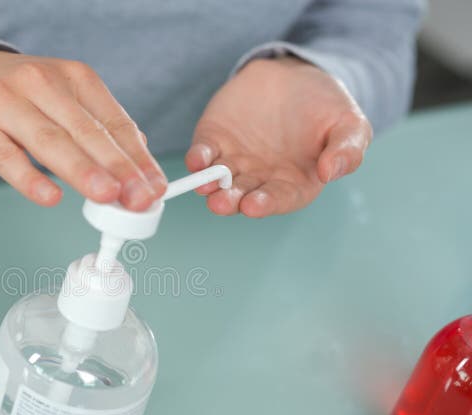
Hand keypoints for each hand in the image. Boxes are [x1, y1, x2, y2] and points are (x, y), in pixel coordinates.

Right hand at [0, 50, 165, 209]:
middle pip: (86, 131)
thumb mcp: (64, 98)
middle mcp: (41, 84)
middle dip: (117, 167)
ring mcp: (6, 103)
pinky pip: (6, 157)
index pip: (113, 121)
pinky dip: (29, 179)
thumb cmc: (22, 96)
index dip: (137, 157)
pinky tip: (50, 197)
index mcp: (73, 77)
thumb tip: (137, 160)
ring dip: (82, 171)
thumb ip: (99, 126)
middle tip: (139, 197)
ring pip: (50, 141)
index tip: (154, 187)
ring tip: (107, 195)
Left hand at [186, 57, 372, 216]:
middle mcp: (260, 178)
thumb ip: (347, 150)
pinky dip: (198, 158)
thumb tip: (331, 171)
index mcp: (293, 183)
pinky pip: (204, 153)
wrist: (296, 74)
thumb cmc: (327, 106)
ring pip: (219, 179)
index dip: (266, 204)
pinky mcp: (216, 139)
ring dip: (210, 185)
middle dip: (231, 199)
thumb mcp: (350, 125)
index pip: (278, 199)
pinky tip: (197, 160)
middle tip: (221, 202)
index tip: (254, 205)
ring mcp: (235, 160)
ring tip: (205, 186)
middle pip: (243, 194)